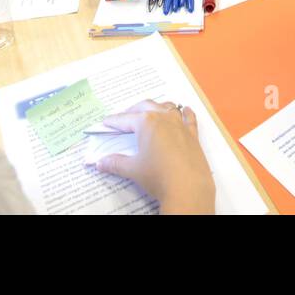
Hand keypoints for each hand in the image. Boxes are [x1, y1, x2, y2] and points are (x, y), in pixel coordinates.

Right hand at [96, 100, 215, 213]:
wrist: (188, 188)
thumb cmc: (159, 175)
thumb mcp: (133, 169)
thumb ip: (115, 163)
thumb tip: (101, 162)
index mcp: (146, 123)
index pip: (125, 119)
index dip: (114, 121)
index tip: (106, 123)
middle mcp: (164, 118)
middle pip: (145, 106)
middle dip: (132, 111)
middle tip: (123, 118)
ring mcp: (180, 125)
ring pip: (167, 107)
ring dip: (156, 107)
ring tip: (149, 113)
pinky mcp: (193, 135)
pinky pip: (189, 118)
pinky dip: (185, 113)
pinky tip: (184, 111)